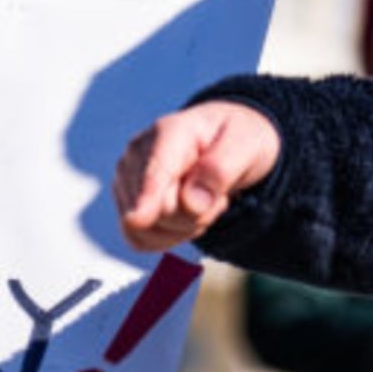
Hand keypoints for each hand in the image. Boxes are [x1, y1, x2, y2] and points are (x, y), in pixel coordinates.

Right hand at [114, 100, 280, 251]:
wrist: (224, 143)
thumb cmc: (236, 141)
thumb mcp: (247, 145)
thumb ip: (220, 171)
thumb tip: (190, 203)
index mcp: (170, 132)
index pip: (155, 172)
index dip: (145, 198)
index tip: (136, 220)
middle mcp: (138, 153)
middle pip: (159, 211)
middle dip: (196, 216)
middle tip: (216, 192)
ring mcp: (127, 178)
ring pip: (147, 230)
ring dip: (184, 227)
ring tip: (202, 198)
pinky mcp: (125, 201)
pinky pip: (139, 239)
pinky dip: (167, 237)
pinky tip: (184, 214)